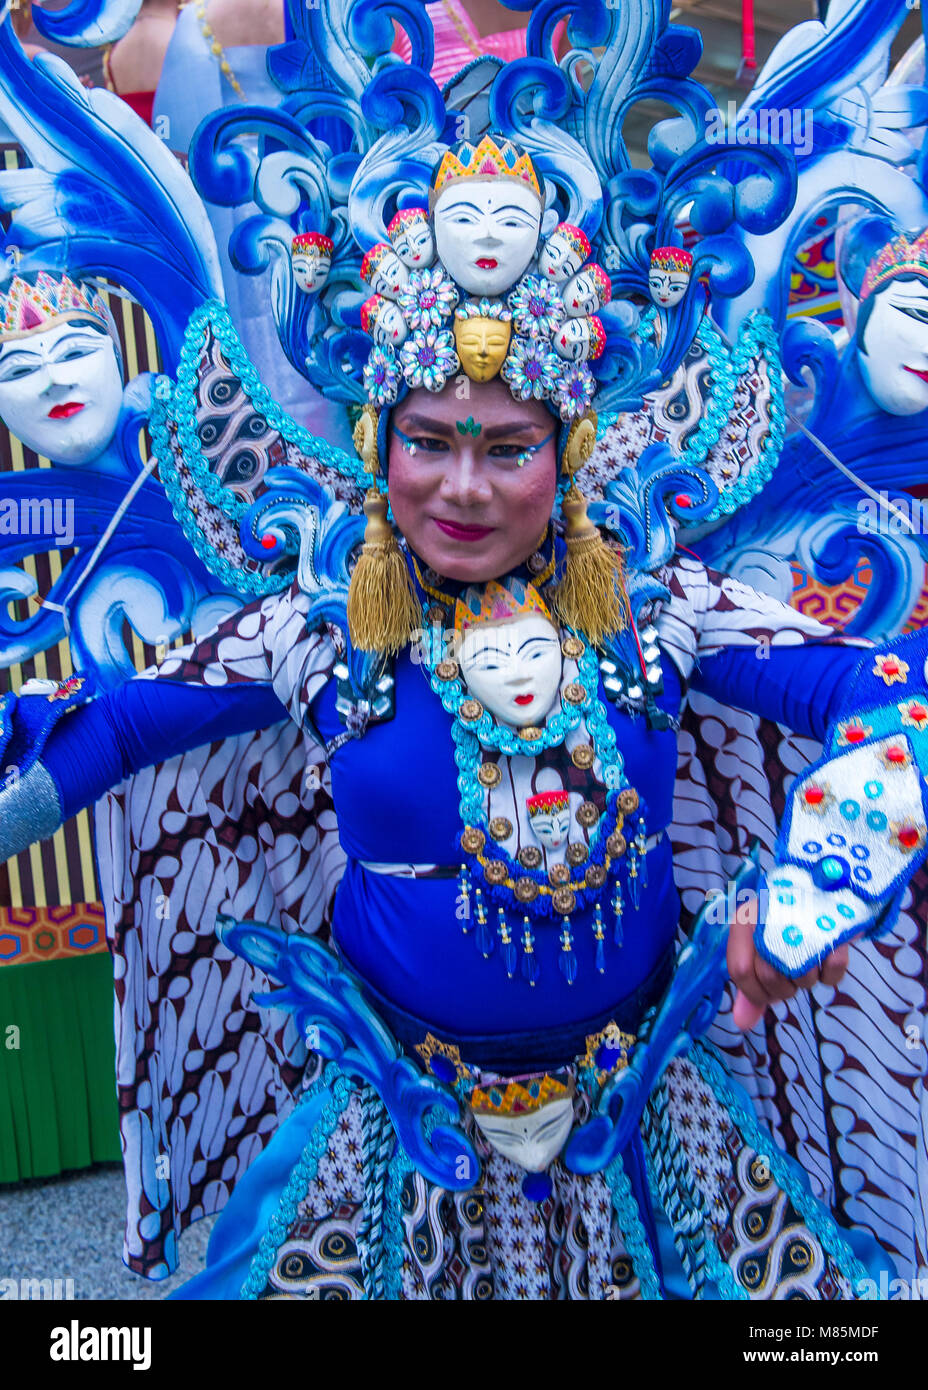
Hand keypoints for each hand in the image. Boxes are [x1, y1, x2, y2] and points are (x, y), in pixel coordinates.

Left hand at [726, 899, 848, 1031]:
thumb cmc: (785, 929)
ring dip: (807, 980)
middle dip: (783, 990)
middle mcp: (769, 918)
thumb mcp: (761, 955)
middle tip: (790, 977)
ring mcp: (803, 920)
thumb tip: (741, 1023)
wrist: (824, 893)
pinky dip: (831, 973)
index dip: (755, 993)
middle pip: (771, 977)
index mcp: (744, 922)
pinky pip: (833, 969)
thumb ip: (751, 988)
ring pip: (802, 976)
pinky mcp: (836, 926)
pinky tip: (827, 959)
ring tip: (808, 961)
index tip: (769, 994)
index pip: (741, 971)